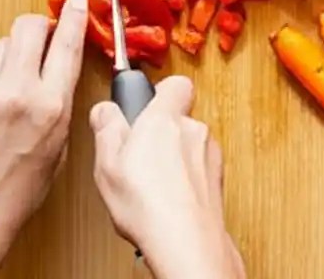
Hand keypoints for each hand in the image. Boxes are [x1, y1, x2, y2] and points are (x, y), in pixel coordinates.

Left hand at [0, 0, 88, 278]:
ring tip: (15, 78)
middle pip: (26, 27)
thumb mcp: (59, 144)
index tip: (74, 2)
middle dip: (37, 25)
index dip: (72, 17)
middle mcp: (15, 93)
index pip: (65, 45)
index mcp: (50, 106)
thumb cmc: (19, 189)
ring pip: (0, 46)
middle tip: (42, 33)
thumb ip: (59, 102)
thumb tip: (57, 73)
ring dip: (12, 53)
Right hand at [90, 76, 244, 278]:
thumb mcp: (107, 163)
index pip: (175, 84)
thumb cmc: (147, 203)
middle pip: (178, 118)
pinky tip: (168, 197)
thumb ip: (106, 128)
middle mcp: (193, 130)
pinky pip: (199, 167)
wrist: (186, 239)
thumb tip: (105, 110)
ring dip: (174, 157)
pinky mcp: (218, 177)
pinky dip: (186, 176)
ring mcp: (210, 153)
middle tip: (137, 155)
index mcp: (165, 119)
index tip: (144, 105)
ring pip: (189, 144)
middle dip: (160, 132)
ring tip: (151, 183)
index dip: (160, 91)